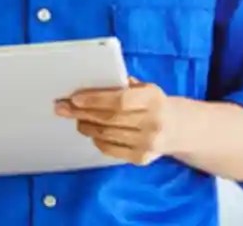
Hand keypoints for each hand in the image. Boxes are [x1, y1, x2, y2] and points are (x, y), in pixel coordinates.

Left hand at [55, 78, 177, 166]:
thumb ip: (123, 86)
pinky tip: (92, 133)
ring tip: (76, 118)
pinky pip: (111, 149)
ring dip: (87, 126)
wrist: (179, 129)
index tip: (75, 98)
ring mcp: (148, 143)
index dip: (95, 100)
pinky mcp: (142, 158)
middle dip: (82, 112)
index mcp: (153, 99)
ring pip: (107, 134)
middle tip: (63, 107)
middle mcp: (153, 122)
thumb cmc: (155, 104)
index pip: (120, 100)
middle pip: (109, 118)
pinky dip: (97, 140)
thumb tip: (91, 84)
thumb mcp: (146, 88)